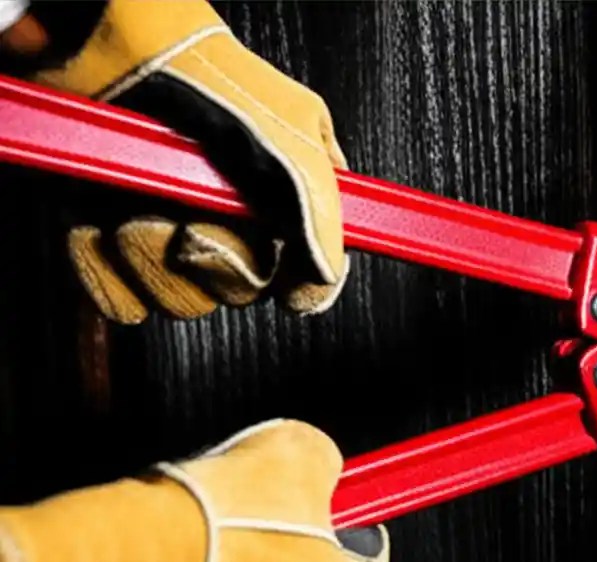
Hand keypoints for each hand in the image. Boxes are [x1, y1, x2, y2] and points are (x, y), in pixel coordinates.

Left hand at [9, 0, 347, 322]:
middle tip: (192, 221)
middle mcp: (230, 225)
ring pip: (177, 302)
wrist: (109, 54)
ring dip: (152, 259)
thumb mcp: (292, 139)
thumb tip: (325, 282)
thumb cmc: (204, 79)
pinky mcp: (109, 246)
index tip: (278, 268)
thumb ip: (320, 213)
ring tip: (138, 204)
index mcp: (284, 207)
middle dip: (213, 259)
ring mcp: (169, 236)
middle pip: (238, 295)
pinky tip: (102, 219)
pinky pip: (120, 299)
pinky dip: (105, 267)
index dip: (291, 278)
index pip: (304, 273)